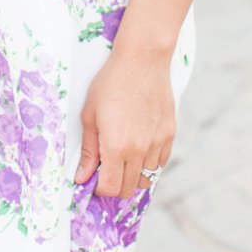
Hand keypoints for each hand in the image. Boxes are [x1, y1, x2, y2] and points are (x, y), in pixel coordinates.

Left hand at [74, 46, 176, 199]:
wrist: (142, 62)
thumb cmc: (110, 84)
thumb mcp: (90, 115)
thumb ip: (89, 150)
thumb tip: (82, 177)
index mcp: (117, 147)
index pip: (111, 188)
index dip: (99, 188)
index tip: (92, 180)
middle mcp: (140, 150)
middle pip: (129, 188)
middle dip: (114, 185)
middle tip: (104, 170)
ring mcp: (158, 144)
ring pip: (146, 178)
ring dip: (132, 175)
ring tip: (120, 156)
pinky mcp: (169, 136)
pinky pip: (160, 163)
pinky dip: (148, 164)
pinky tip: (136, 148)